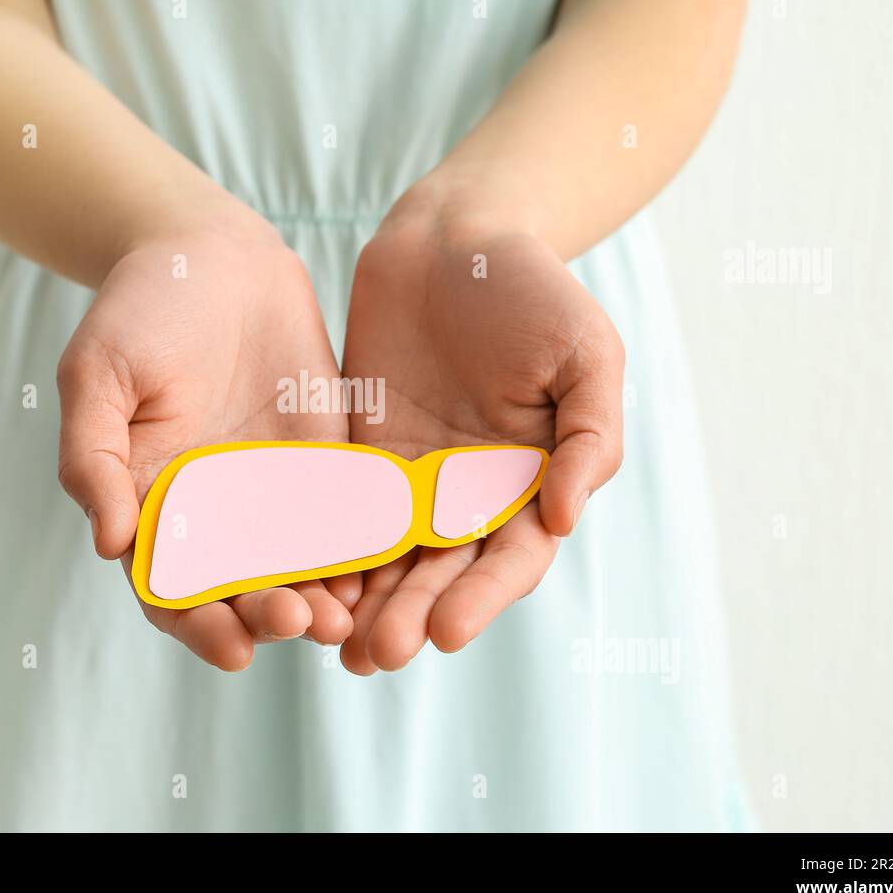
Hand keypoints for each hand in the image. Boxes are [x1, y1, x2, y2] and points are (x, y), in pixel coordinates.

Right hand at [57, 211, 360, 669]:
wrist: (213, 254)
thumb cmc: (141, 311)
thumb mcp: (97, 374)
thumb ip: (96, 456)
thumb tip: (111, 545)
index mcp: (152, 503)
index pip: (172, 589)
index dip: (199, 625)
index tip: (234, 647)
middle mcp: (214, 512)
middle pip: (241, 591)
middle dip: (268, 619)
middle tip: (299, 622)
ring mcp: (273, 491)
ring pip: (298, 568)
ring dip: (320, 603)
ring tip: (346, 620)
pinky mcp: (325, 463)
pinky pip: (344, 520)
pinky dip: (359, 553)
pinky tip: (380, 572)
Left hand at [339, 178, 624, 673]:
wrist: (453, 237)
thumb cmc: (533, 289)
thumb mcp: (586, 352)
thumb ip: (588, 436)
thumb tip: (564, 519)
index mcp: (534, 480)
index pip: (511, 557)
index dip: (482, 598)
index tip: (446, 630)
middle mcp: (473, 492)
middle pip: (444, 571)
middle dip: (413, 614)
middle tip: (377, 654)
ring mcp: (413, 478)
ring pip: (391, 556)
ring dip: (368, 604)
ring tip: (338, 648)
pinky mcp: (360, 456)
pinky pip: (343, 511)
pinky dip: (329, 552)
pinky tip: (304, 585)